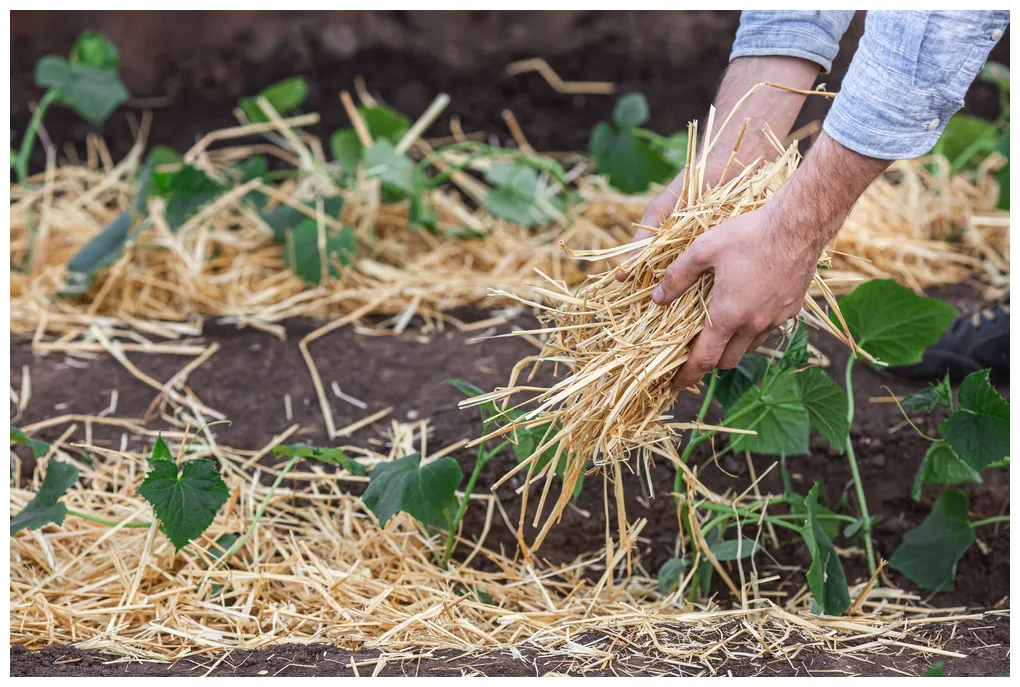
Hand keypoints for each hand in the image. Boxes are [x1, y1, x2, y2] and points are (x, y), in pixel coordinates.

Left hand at [651, 203, 828, 389]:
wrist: (799, 226)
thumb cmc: (748, 235)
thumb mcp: (703, 250)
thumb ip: (677, 276)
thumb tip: (657, 299)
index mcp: (728, 316)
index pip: (704, 359)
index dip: (687, 375)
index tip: (675, 384)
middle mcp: (753, 324)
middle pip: (728, 360)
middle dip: (709, 362)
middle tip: (695, 352)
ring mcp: (776, 319)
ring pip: (749, 347)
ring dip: (733, 346)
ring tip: (721, 330)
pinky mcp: (792, 309)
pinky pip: (768, 330)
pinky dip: (753, 329)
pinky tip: (748, 309)